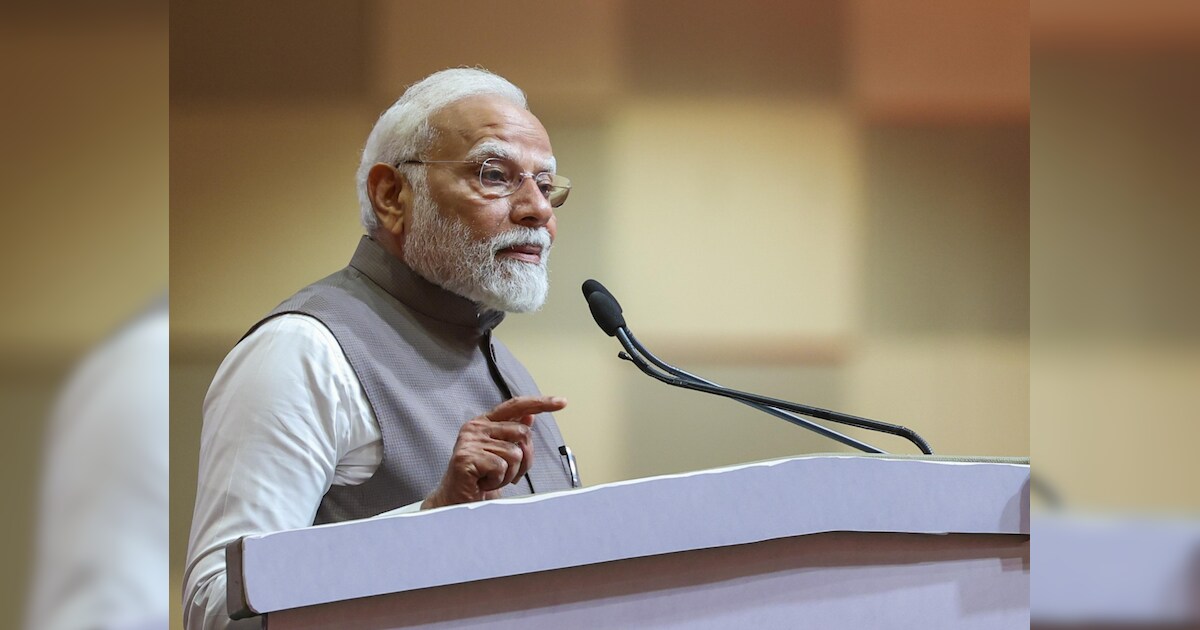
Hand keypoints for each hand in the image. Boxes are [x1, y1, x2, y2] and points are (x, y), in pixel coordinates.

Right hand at [421, 395, 566, 509]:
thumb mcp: (501, 454)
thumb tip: (530, 416)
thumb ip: (513, 434)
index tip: (562, 402)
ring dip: (509, 473)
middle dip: (523, 460)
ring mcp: (470, 440)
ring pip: (515, 453)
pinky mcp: (467, 457)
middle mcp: (476, 426)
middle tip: (506, 473)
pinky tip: (484, 482)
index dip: (541, 403)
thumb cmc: (480, 478)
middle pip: (523, 433)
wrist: (457, 501)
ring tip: (492, 478)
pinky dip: (498, 481)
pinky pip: (501, 467)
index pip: (517, 405)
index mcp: (485, 422)